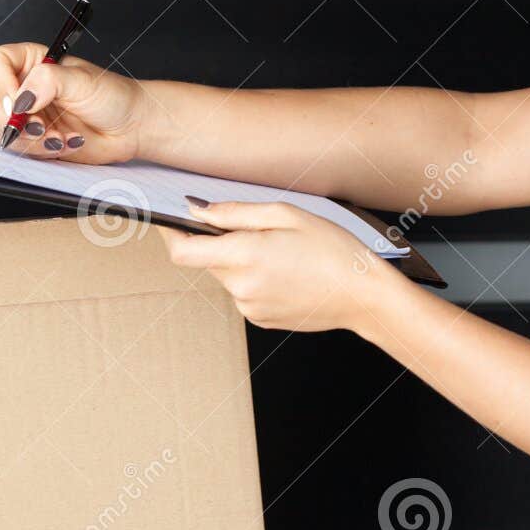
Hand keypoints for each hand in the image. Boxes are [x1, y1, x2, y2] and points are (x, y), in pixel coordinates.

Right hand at [0, 42, 146, 161]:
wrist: (129, 128)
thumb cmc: (111, 95)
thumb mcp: (81, 80)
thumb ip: (48, 81)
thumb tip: (21, 99)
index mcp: (30, 62)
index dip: (0, 82)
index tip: (18, 101)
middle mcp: (23, 88)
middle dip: (12, 120)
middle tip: (39, 125)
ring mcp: (26, 117)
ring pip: (1, 132)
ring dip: (31, 139)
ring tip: (61, 137)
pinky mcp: (33, 141)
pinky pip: (20, 150)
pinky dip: (42, 151)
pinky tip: (66, 143)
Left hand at [161, 200, 401, 333]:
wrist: (363, 295)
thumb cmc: (333, 249)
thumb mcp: (287, 214)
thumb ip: (235, 212)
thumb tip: (198, 210)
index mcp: (244, 256)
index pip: (183, 251)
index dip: (169, 234)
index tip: (167, 221)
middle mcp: (240, 287)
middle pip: (207, 260)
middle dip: (220, 243)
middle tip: (257, 231)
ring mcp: (248, 307)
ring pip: (227, 276)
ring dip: (241, 261)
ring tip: (281, 254)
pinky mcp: (258, 319)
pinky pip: (243, 292)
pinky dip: (254, 279)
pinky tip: (285, 273)